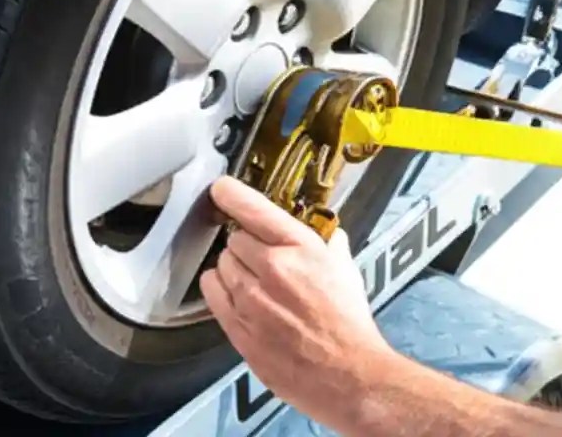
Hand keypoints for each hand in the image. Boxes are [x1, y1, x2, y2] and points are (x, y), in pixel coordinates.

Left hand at [200, 177, 394, 416]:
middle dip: (246, 245)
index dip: (232, 194)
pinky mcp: (238, 327)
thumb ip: (332, 246)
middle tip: (261, 259)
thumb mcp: (347, 271)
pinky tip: (233, 293)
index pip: (255, 209)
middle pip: (235, 239)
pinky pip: (212, 292)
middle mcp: (272, 268)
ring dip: (232, 268)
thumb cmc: (349, 323)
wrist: (347, 373)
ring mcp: (251, 299)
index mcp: (301, 248)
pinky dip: (218, 287)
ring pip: (221, 264)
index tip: (221, 188)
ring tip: (252, 282)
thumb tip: (330, 235)